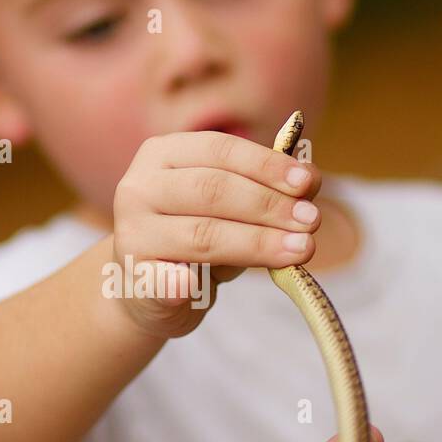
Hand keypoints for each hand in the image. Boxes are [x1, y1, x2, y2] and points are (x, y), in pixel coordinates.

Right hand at [109, 130, 322, 338]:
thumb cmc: (196, 241)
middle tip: (311, 221)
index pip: (220, 149)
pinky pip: (160, 280)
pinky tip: (190, 288)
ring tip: (300, 249)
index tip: (307, 183)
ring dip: (257, 243)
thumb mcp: (231, 209)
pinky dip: (176, 284)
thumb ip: (266, 190)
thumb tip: (310, 178)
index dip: (266, 165)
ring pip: (202, 234)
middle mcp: (138, 187)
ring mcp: (130, 233)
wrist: (149, 292)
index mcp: (162, 154)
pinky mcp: (133, 277)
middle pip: (212, 189)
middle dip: (269, 204)